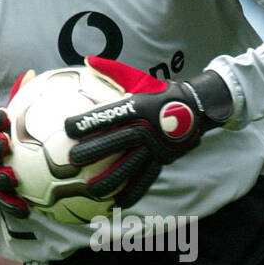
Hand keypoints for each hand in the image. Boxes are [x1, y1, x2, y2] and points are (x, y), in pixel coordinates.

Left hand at [64, 55, 232, 208]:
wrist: (197, 107)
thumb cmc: (160, 92)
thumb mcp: (138, 78)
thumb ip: (112, 70)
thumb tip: (86, 60)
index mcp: (137, 108)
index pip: (109, 115)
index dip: (88, 121)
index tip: (66, 127)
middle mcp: (146, 129)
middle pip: (117, 141)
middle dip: (94, 151)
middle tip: (72, 160)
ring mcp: (155, 148)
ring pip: (130, 166)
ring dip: (110, 180)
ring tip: (90, 191)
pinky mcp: (162, 161)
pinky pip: (146, 180)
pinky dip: (132, 193)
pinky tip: (118, 204)